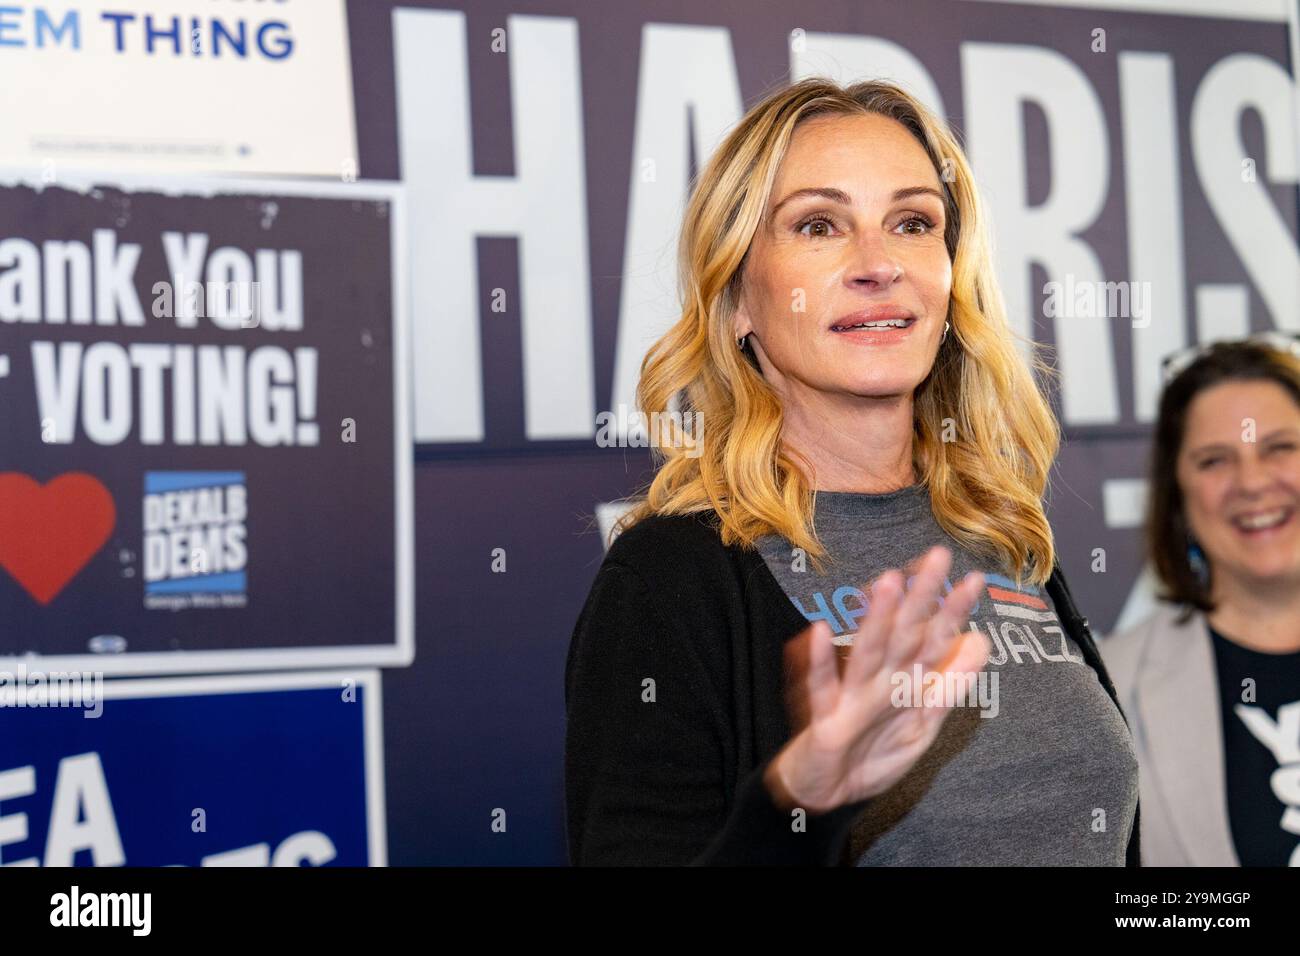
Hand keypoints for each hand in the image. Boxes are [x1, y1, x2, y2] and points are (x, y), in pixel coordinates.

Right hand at [765, 545, 990, 813]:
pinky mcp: (824, 719)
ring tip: (888, 583)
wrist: (826, 793)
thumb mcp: (922, 724)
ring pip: (867, 653)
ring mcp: (851, 697)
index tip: (973, 580)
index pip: (933, 640)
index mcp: (905, 682)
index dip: (953, 612)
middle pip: (904, 634)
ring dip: (877, 620)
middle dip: (921, 597)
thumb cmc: (871, 752)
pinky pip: (821, 688)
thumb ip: (949, 685)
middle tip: (938, 558)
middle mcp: (880, 681)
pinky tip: (819, 633)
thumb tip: (979, 641)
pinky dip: (820, 663)